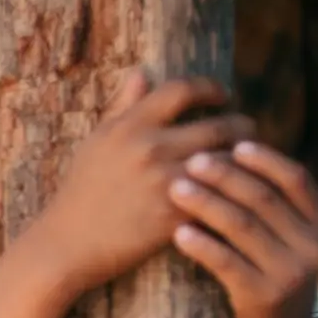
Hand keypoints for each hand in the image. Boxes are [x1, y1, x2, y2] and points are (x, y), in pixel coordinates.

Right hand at [23, 71, 253, 297]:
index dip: (210, 88)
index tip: (223, 95)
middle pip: (219, 125)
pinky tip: (239, 191)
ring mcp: (164, 181)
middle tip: (248, 129)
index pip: (182, 90)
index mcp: (129, 126)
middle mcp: (149, 148)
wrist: (67, 244)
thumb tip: (142, 72)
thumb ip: (122, 107)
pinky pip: (219, 195)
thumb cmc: (80, 192)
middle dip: (242, 126)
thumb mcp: (96, 142)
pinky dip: (234, 191)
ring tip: (250, 160)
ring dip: (245, 160)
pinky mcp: (175, 214)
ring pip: (227, 161)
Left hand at [169, 140, 317, 317]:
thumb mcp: (284, 239)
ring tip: (175, 188)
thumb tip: (232, 146)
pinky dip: (202, 244)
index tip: (233, 143)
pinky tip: (177, 232)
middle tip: (191, 160)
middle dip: (226, 176)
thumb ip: (270, 203)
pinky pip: (227, 263)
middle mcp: (314, 246)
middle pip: (264, 199)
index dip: (266, 159)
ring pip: (243, 227)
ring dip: (207, 203)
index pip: (297, 180)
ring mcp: (292, 273)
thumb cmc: (269, 274)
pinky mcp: (264, 297)